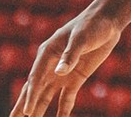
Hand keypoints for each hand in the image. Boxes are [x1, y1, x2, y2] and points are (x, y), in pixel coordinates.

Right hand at [9, 6, 123, 116]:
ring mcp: (62, 74)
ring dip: (38, 111)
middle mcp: (50, 66)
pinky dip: (62, 112)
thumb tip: (59, 72)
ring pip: (46, 97)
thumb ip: (70, 55)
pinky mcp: (75, 79)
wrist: (107, 22)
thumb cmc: (91, 25)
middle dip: (23, 106)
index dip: (30, 96)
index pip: (35, 79)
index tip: (27, 111)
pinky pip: (66, 99)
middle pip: (33, 90)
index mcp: (46, 53)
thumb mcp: (81, 38)